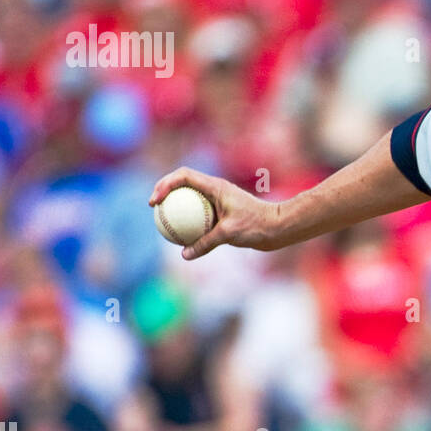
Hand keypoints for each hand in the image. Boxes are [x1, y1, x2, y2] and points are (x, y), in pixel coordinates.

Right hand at [148, 167, 282, 259]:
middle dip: (165, 189)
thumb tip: (184, 254)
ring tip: (161, 219)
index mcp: (216, 186)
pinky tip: (180, 236)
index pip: (184, 176)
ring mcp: (218, 198)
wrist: (277, 227)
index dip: (165, 184)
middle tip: (153, 206)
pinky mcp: (221, 209)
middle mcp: (215, 188)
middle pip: (183, 182)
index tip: (156, 201)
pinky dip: (187, 218)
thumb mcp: (229, 234)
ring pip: (190, 196)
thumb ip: (206, 243)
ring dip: (175, 203)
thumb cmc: (257, 226)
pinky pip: (198, 211)